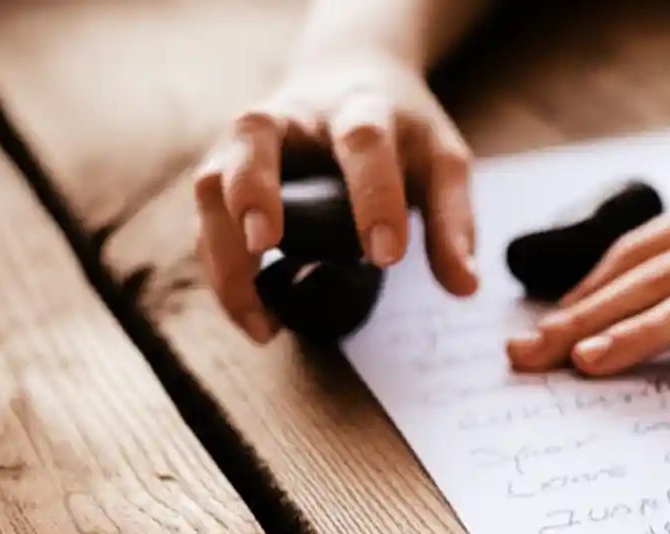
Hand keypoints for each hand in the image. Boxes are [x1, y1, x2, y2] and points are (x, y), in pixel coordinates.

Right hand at [193, 52, 477, 342]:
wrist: (347, 76)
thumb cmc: (399, 131)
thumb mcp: (441, 163)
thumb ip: (454, 222)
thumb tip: (465, 288)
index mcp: (360, 108)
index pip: (365, 141)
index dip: (374, 195)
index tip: (386, 256)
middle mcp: (290, 116)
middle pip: (253, 137)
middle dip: (253, 188)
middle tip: (266, 244)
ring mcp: (245, 143)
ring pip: (211, 183)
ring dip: (224, 253)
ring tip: (261, 322)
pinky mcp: (223, 174)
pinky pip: (204, 221)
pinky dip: (219, 273)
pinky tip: (254, 316)